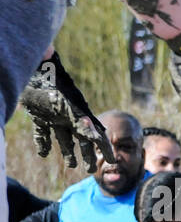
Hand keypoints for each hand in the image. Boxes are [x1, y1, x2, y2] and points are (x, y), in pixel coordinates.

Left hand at [18, 51, 114, 168]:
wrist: (25, 63)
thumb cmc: (37, 65)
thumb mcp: (43, 68)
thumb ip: (47, 62)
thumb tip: (47, 51)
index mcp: (73, 108)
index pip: (92, 130)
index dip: (104, 146)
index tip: (113, 160)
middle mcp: (66, 113)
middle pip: (82, 138)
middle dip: (88, 154)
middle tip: (91, 170)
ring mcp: (52, 114)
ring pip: (65, 138)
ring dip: (69, 152)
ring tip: (72, 165)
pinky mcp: (38, 114)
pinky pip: (43, 132)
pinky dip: (43, 143)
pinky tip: (43, 153)